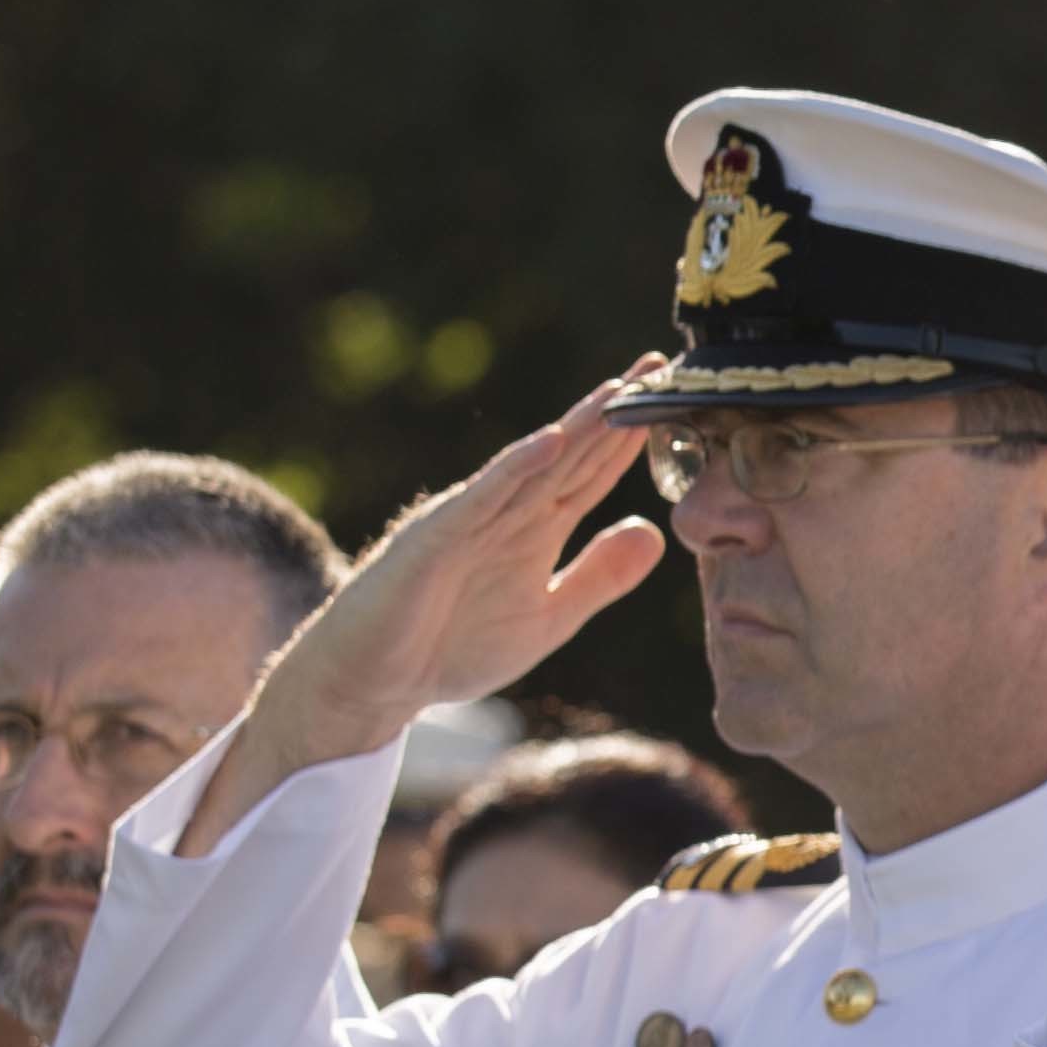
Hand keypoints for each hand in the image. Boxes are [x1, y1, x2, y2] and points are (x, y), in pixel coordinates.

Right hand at [182, 373, 671, 853]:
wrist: (373, 683)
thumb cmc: (452, 647)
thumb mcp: (549, 618)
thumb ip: (598, 577)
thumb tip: (652, 532)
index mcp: (535, 528)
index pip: (592, 472)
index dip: (630, 438)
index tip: (673, 398)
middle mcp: (506, 512)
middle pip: (569, 453)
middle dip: (611, 411)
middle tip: (658, 363)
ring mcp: (468, 519)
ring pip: (530, 464)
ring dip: (574, 426)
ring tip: (617, 389)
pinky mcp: (433, 538)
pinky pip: (479, 497)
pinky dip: (513, 469)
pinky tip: (550, 442)